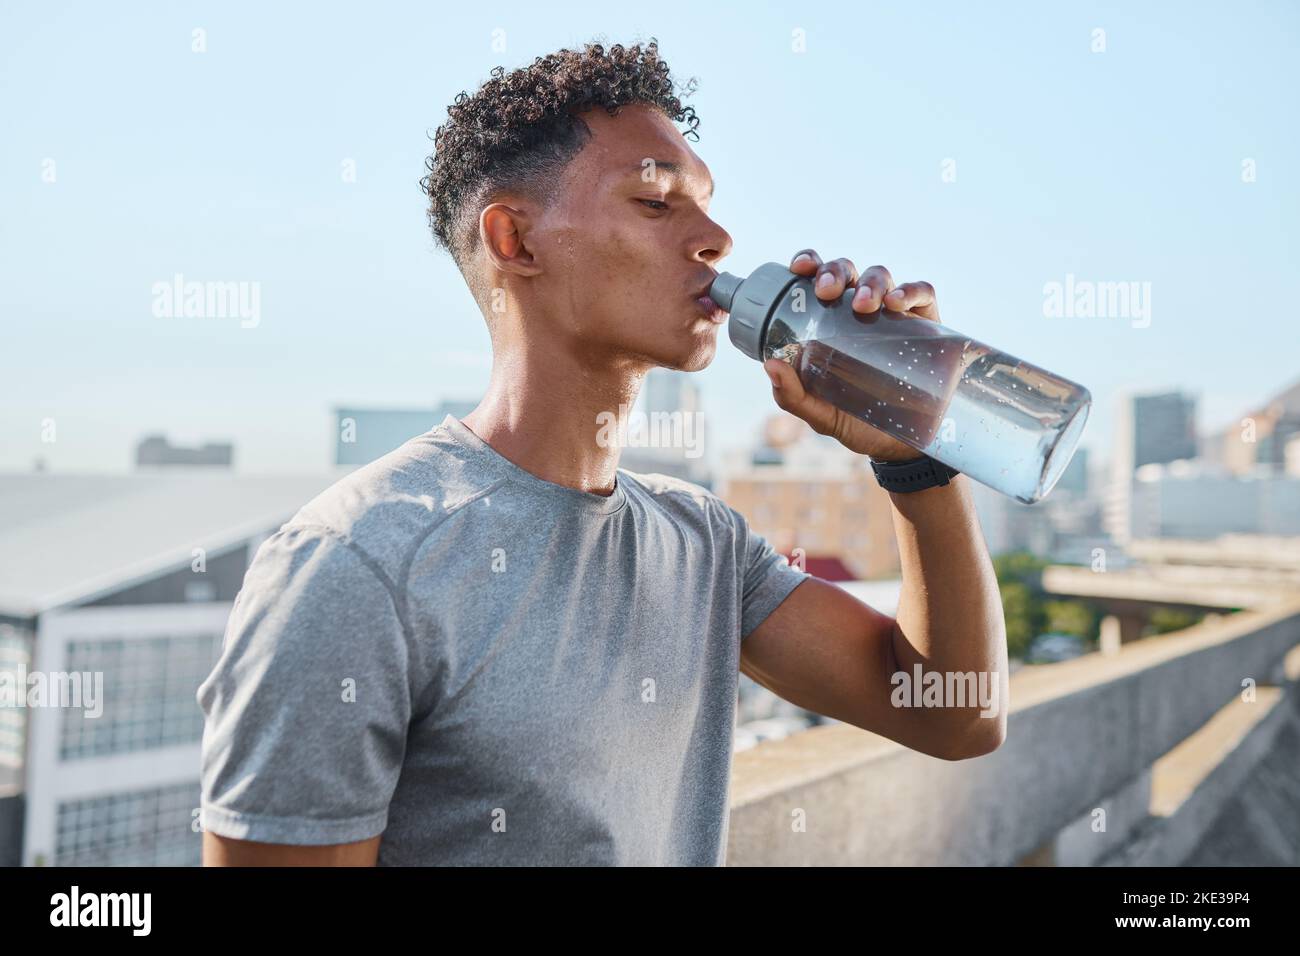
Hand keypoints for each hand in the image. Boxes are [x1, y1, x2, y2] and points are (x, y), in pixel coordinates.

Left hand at [763, 249, 940, 461]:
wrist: (905, 447)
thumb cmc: (858, 423)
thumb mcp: (821, 414)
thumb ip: (793, 396)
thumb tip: (770, 365)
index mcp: (828, 323)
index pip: (817, 280)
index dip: (809, 263)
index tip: (801, 268)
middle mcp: (859, 312)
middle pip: (846, 271)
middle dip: (834, 271)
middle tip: (826, 291)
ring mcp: (894, 316)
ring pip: (880, 276)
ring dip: (871, 282)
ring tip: (864, 306)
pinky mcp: (928, 325)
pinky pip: (922, 294)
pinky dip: (910, 290)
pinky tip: (898, 303)